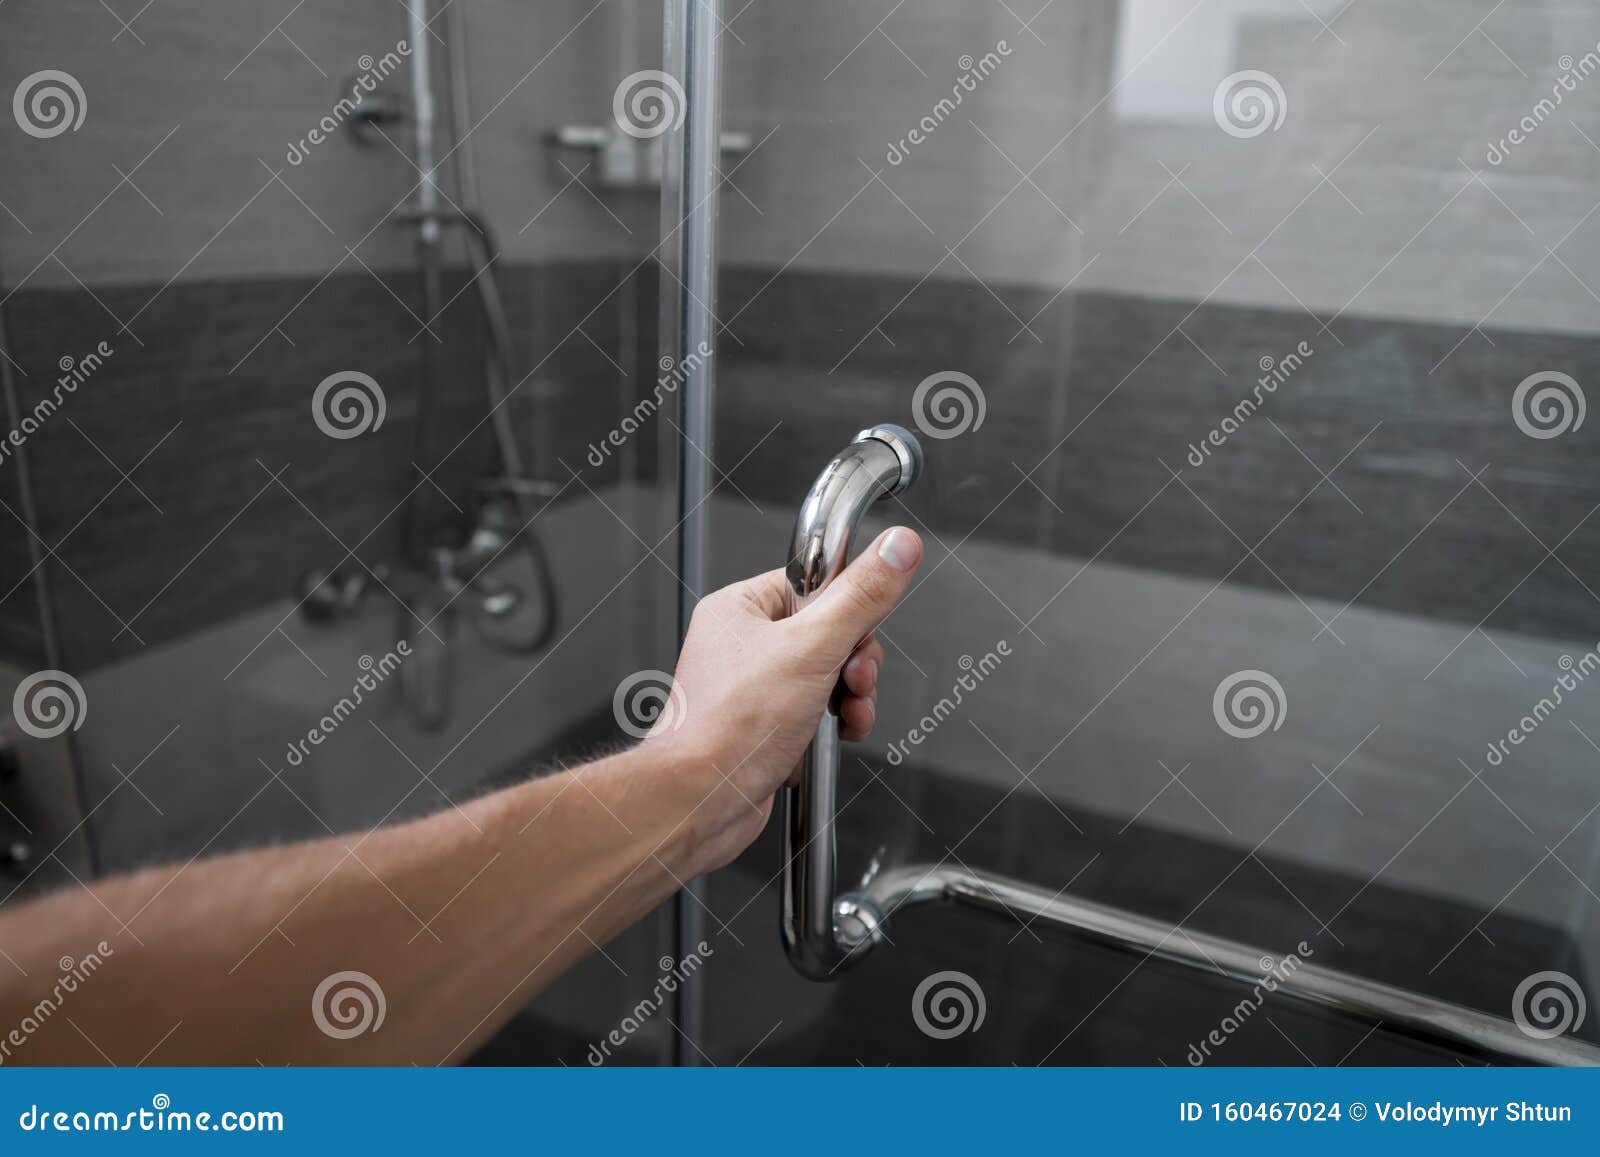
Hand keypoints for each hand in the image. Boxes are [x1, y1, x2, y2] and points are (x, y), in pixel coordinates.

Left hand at [655, 527, 922, 873]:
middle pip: (830, 632)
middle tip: (852, 679)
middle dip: (854, 662)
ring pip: (828, 674)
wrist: (702, 799)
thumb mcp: (813, 647)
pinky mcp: (766, 725)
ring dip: (851, 696)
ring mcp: (754, 687)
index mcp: (741, 609)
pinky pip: (818, 710)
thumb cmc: (731, 727)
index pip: (815, 583)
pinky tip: (836, 735)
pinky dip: (835, 723)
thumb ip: (861, 596)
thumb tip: (898, 548)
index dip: (847, 609)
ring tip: (847, 713)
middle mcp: (743, 644)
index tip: (858, 631)